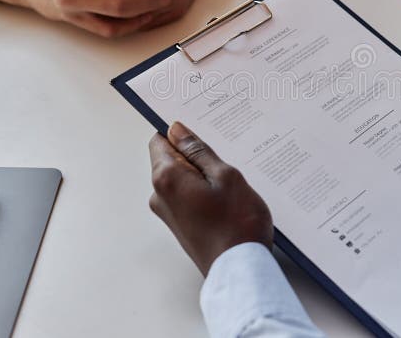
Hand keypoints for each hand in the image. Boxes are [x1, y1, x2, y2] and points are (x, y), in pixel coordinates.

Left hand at [148, 122, 272, 275]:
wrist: (240, 269)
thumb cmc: (237, 224)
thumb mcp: (225, 176)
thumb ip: (199, 151)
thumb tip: (178, 131)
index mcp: (167, 178)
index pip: (160, 139)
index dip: (180, 132)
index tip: (202, 130)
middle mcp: (160, 196)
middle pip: (171, 159)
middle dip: (195, 154)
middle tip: (225, 157)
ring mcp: (169, 213)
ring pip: (182, 178)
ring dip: (203, 174)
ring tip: (231, 181)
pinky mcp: (181, 225)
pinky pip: (187, 196)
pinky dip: (204, 190)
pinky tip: (227, 197)